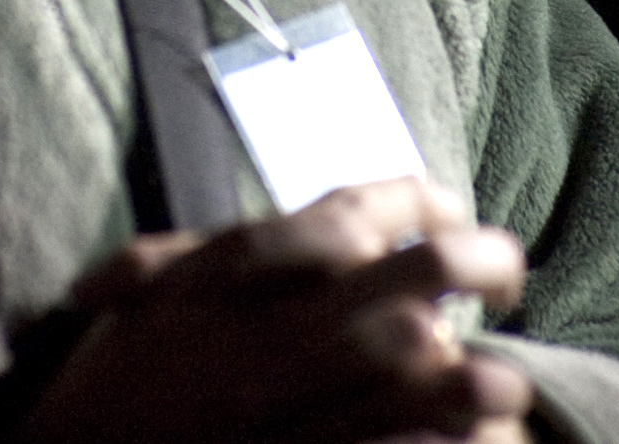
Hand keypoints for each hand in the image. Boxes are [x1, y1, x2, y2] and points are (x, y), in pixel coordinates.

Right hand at [17, 177, 533, 443]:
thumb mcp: (157, 294)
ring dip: (475, 369)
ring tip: (507, 377)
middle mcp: (270, 337)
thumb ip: (238, 250)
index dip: (427, 199)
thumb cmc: (111, 384)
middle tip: (507, 276)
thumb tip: (343, 222)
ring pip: (412, 369)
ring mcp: (283, 412)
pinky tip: (469, 442)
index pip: (358, 209)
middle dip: (479, 262)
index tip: (455, 213)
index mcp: (240, 278)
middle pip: (408, 277)